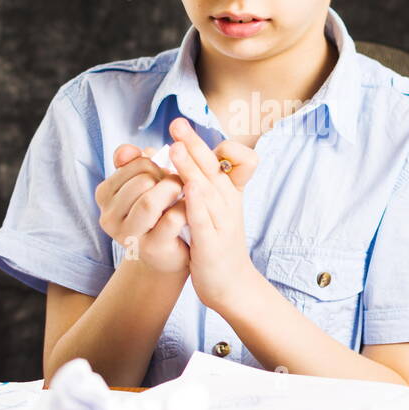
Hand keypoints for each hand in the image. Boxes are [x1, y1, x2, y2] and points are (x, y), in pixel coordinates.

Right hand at [95, 143, 189, 274]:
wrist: (168, 252)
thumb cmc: (158, 210)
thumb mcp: (144, 181)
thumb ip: (134, 161)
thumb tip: (130, 150)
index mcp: (104, 194)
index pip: (134, 164)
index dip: (156, 164)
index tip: (164, 174)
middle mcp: (109, 217)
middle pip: (142, 182)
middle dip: (166, 178)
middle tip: (177, 185)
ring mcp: (128, 236)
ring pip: (150, 202)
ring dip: (174, 192)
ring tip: (183, 193)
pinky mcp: (151, 249)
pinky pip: (171, 220)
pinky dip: (185, 209)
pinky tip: (191, 209)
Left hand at [164, 117, 259, 308]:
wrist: (231, 285)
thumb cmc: (217, 243)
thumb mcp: (213, 209)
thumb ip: (199, 182)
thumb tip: (178, 155)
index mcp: (227, 193)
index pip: (220, 161)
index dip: (200, 143)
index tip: (179, 125)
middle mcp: (227, 203)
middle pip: (212, 168)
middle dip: (194, 144)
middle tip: (177, 123)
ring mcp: (221, 223)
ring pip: (206, 190)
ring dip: (192, 168)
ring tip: (177, 148)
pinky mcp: (212, 244)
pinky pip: (203, 219)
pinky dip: (196, 203)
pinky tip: (188, 188)